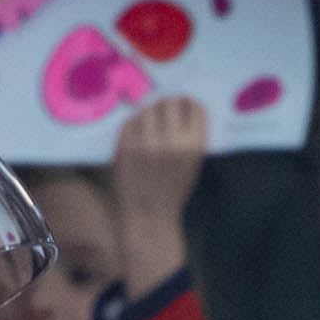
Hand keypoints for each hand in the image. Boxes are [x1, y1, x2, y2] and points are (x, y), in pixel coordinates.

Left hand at [107, 94, 206, 295]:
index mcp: (194, 146)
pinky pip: (129, 122)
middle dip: (167, 104)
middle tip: (163, 113)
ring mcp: (146, 143)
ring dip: (148, 113)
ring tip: (148, 125)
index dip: (188, 103)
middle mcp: (171, 141)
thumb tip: (181, 102)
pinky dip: (133, 125)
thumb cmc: (173, 190)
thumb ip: (190, 136)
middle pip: (170, 102)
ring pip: (147, 108)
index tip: (182, 106)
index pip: (194, 106)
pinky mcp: (125, 147)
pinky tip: (136, 136)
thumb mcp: (192, 164)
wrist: (149, 217)